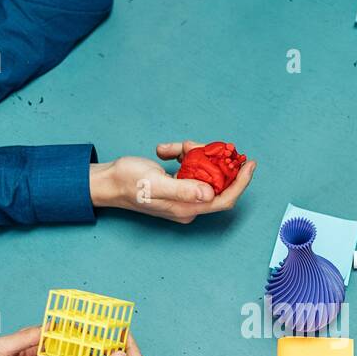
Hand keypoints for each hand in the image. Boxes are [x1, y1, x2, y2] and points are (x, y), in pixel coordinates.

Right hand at [91, 141, 256, 223]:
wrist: (107, 182)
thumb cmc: (126, 184)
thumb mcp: (155, 184)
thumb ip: (183, 190)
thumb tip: (210, 194)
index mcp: (187, 209)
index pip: (224, 200)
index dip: (240, 183)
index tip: (249, 164)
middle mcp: (188, 205)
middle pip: (215, 181)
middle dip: (212, 160)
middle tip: (206, 146)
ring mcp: (182, 195)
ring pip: (202, 170)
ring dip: (192, 153)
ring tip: (172, 149)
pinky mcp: (176, 184)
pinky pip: (189, 166)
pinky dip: (180, 154)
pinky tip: (164, 152)